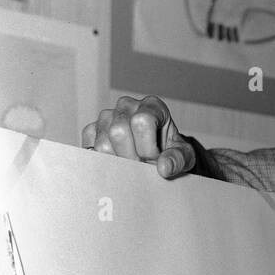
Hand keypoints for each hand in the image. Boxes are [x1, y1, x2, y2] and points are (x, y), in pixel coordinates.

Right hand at [81, 95, 196, 179]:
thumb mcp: (184, 155)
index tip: (155, 159)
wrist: (159, 152)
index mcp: (151, 105)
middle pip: (118, 132)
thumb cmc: (171, 150)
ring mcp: (107, 116)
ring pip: (102, 144)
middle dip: (131, 157)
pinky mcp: (93, 130)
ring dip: (118, 162)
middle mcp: (127, 106)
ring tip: (132, 163)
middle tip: (142, 165)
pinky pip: (89, 148)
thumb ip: (178, 160)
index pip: (141, 122)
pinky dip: (103, 161)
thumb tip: (164, 168)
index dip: (148, 148)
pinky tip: (118, 162)